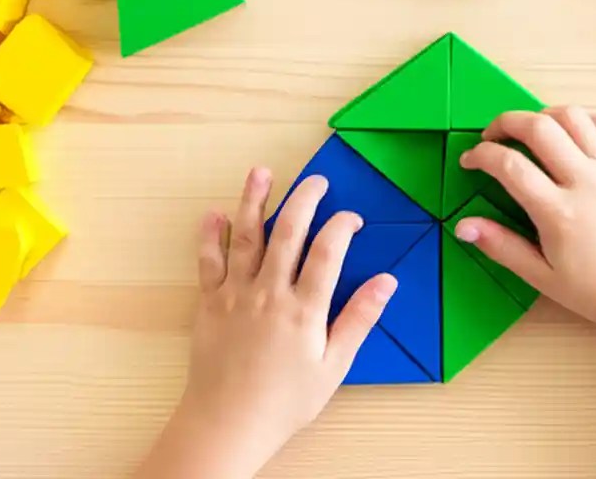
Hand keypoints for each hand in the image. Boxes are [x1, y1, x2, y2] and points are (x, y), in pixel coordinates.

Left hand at [138, 169, 396, 478]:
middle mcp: (269, 294)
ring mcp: (236, 295)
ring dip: (253, 201)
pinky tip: (214, 215)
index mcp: (304, 309)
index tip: (351, 218)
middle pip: (288, 232)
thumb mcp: (333, 365)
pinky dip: (210, 236)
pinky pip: (208, 262)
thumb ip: (358, 319)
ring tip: (261, 172)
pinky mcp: (209, 304)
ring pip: (245, 237)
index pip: (327, 252)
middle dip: (304, 200)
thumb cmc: (285, 401)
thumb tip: (387, 282)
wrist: (228, 423)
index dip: (341, 226)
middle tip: (316, 181)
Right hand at [456, 108, 595, 337]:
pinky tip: (568, 134)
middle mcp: (586, 183)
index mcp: (559, 214)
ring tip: (528, 133)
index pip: (510, 165)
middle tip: (492, 136)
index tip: (470, 160)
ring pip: (572, 116)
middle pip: (538, 127)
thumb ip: (501, 246)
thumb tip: (463, 225)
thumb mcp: (542, 277)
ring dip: (542, 115)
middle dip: (505, 122)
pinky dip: (581, 118)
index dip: (481, 155)